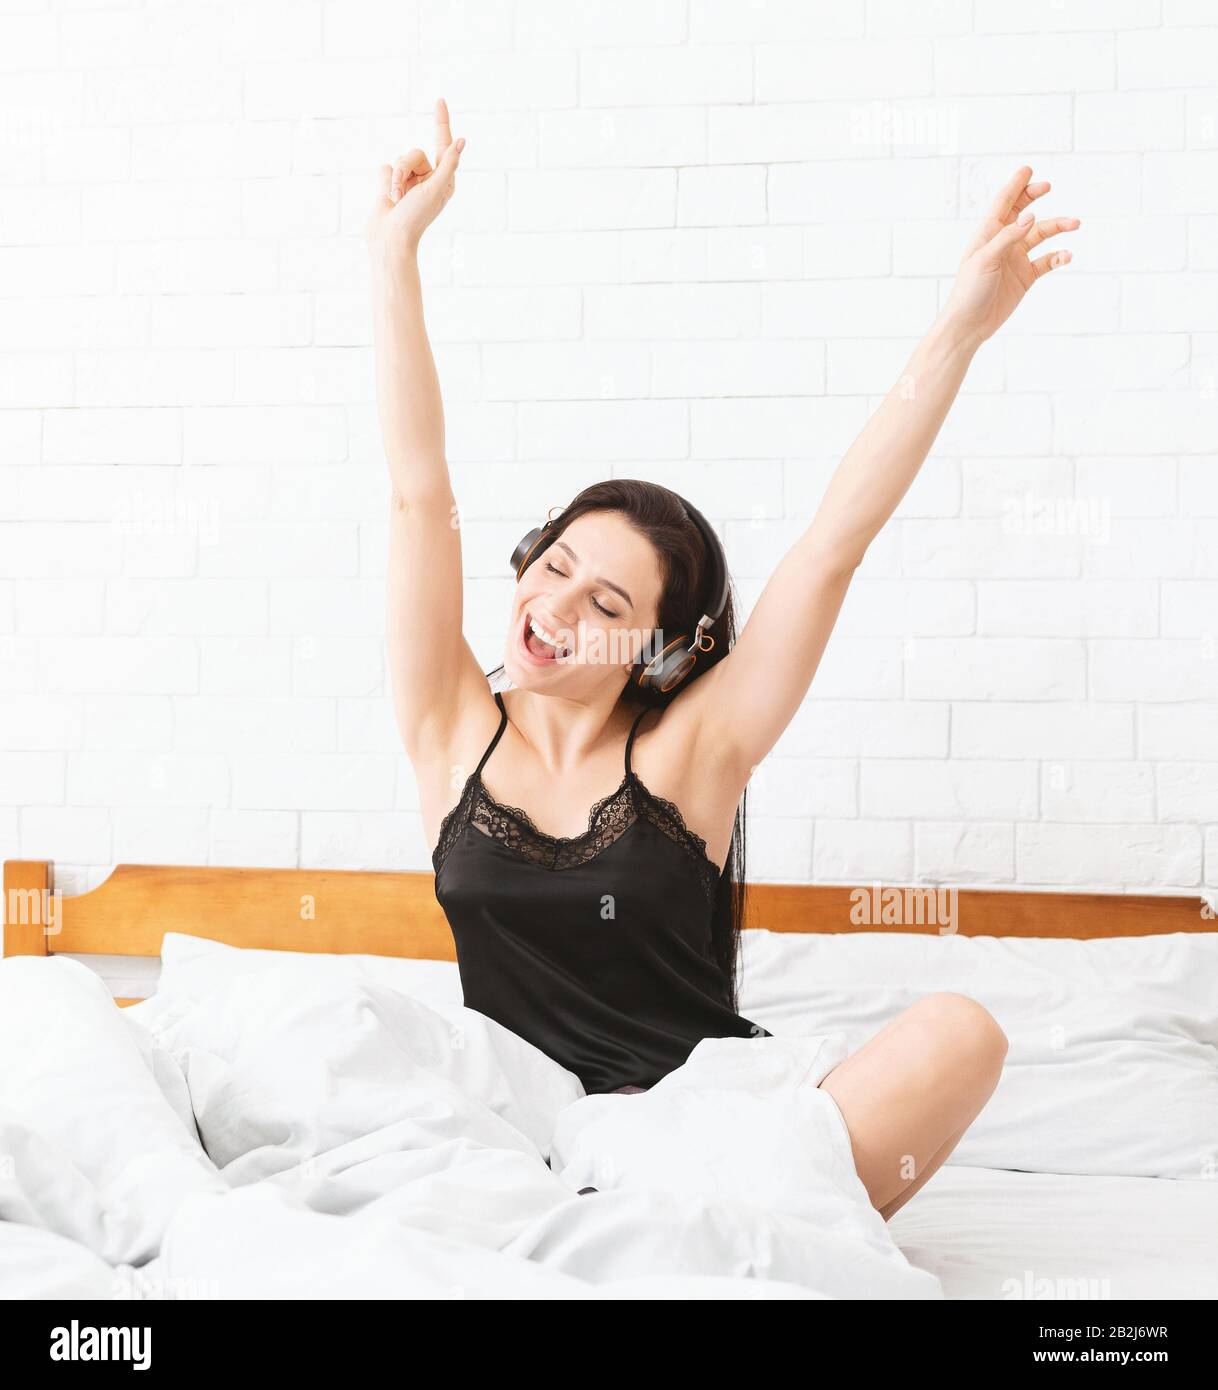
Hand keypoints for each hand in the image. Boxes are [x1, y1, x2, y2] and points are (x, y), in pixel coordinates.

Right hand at [366, 97, 464, 268]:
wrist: (389, 240)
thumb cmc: (415, 218)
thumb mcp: (435, 189)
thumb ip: (448, 164)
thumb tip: (461, 141)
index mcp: (444, 180)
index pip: (444, 144)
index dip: (441, 122)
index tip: (439, 100)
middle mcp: (428, 179)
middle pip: (413, 152)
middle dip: (404, 169)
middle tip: (403, 193)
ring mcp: (410, 182)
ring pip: (398, 159)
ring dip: (394, 178)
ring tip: (395, 198)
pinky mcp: (392, 185)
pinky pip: (385, 168)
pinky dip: (384, 180)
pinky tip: (387, 198)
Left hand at [939, 165, 1079, 350]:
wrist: (969, 325)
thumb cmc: (969, 291)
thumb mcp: (986, 260)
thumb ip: (1008, 236)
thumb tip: (1031, 216)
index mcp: (988, 234)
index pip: (1003, 203)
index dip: (1015, 186)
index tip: (1028, 170)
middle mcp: (1003, 243)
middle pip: (1022, 212)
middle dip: (1034, 197)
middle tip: (1047, 186)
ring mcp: (1015, 259)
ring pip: (1040, 235)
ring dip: (1057, 226)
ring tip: (1075, 223)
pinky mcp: (1025, 277)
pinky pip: (1047, 261)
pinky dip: (1058, 256)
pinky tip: (1067, 255)